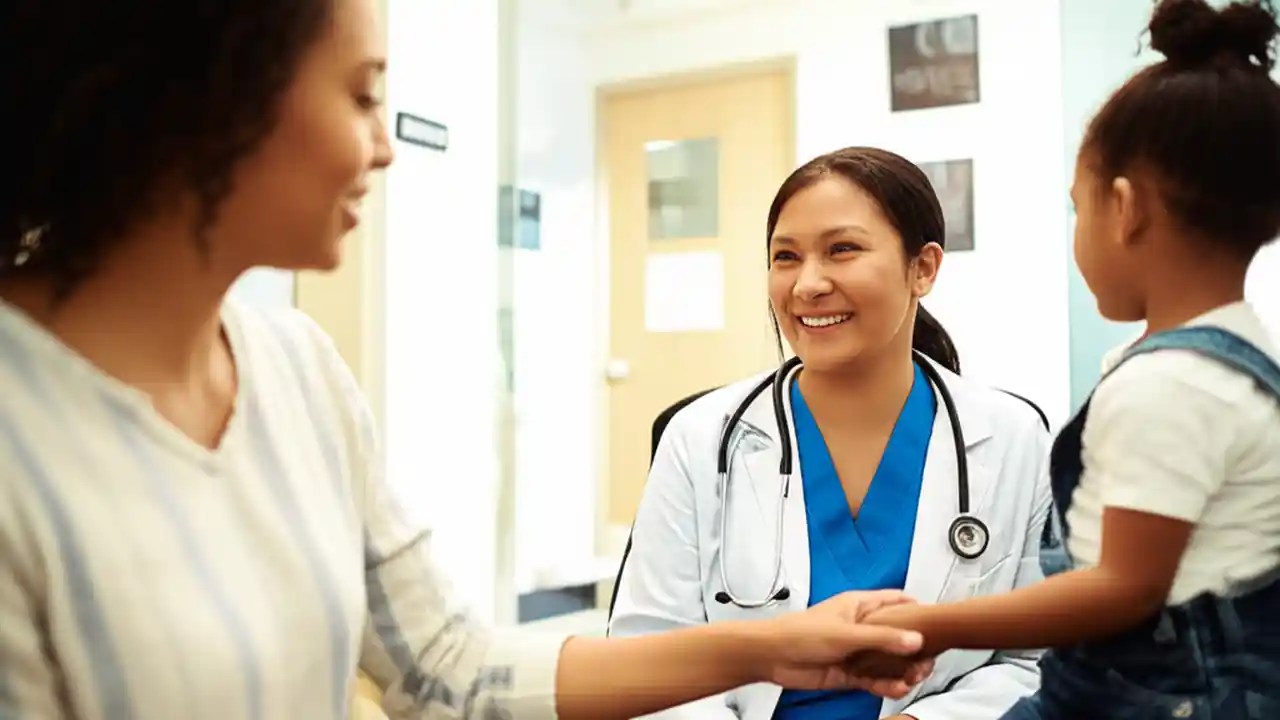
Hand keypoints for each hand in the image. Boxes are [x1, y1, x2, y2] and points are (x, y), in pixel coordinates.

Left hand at [760, 590, 934, 698]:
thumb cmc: (799, 632)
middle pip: (897, 636)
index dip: (916, 610)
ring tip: (912, 679)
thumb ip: (882, 637)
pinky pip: (875, 680)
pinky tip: (896, 688)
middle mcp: (860, 627)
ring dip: (902, 671)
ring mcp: (856, 651)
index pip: (896, 602)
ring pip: (888, 661)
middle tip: (925, 662)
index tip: (935, 622)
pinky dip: (887, 685)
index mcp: (859, 605)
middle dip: (913, 649)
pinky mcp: (849, 672)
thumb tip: (915, 639)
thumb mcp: (847, 632)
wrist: (773, 656)